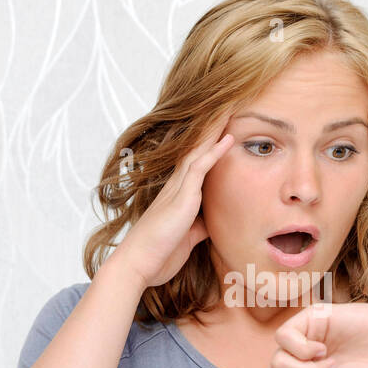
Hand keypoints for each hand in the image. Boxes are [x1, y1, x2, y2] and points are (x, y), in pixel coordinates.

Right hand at [111, 109, 234, 288]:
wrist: (138, 264)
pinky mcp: (181, 198)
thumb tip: (214, 221)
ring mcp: (178, 189)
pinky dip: (214, 151)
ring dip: (214, 129)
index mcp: (178, 193)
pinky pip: (199, 167)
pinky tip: (227, 138)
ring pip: (198, 150)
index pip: (198, 160)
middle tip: (228, 103)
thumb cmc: (160, 253)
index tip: (226, 123)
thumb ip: (200, 224)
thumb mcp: (188, 236)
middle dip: (213, 126)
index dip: (211, 141)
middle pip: (197, 147)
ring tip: (229, 107)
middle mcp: (177, 185)